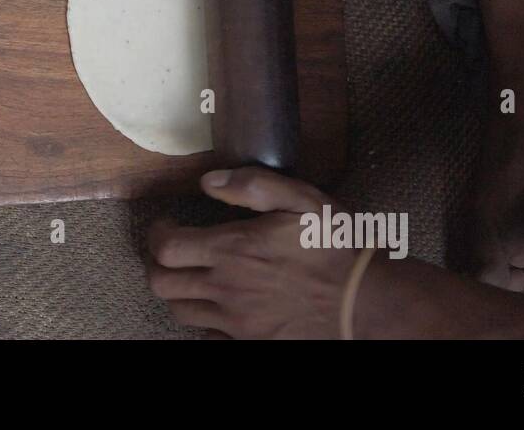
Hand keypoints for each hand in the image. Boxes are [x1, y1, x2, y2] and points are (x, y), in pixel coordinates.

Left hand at [146, 167, 356, 338]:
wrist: (366, 302)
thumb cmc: (335, 246)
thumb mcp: (301, 200)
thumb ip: (252, 185)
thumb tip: (208, 181)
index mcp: (233, 250)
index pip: (167, 248)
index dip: (157, 233)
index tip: (167, 223)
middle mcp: (227, 289)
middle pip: (162, 282)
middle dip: (158, 263)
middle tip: (172, 250)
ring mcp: (237, 321)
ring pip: (180, 311)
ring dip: (177, 291)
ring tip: (191, 275)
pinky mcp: (251, 343)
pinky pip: (207, 336)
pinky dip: (203, 319)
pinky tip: (219, 303)